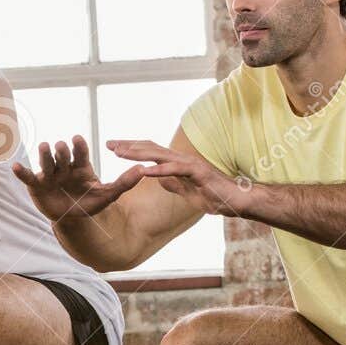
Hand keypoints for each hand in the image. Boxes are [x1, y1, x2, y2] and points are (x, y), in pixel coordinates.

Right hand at [12, 135, 141, 219]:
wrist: (72, 218)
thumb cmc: (89, 203)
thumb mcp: (108, 195)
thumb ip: (124, 183)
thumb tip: (143, 170)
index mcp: (81, 166)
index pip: (80, 152)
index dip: (79, 146)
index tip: (77, 139)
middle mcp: (64, 167)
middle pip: (62, 155)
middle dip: (62, 151)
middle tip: (62, 146)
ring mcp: (49, 175)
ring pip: (46, 162)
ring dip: (44, 154)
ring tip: (44, 146)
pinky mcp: (36, 185)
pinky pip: (27, 177)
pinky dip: (20, 171)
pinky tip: (14, 166)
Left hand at [110, 139, 252, 216]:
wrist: (237, 200)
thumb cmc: (214, 196)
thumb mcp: (187, 192)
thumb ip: (173, 184)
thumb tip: (159, 179)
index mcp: (177, 163)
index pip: (150, 152)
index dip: (131, 149)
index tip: (112, 148)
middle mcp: (182, 159)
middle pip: (151, 148)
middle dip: (128, 146)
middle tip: (108, 144)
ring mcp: (190, 164)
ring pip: (160, 155)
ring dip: (139, 154)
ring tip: (119, 153)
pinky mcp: (198, 173)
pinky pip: (176, 171)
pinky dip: (160, 170)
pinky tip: (144, 171)